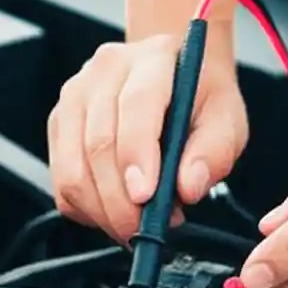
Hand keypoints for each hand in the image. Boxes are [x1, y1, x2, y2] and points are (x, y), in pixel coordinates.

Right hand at [48, 33, 247, 241]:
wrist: (174, 80)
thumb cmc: (200, 100)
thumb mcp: (227, 121)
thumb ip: (213, 153)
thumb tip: (187, 187)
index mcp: (154, 58)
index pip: (136, 105)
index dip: (137, 155)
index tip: (145, 197)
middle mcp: (106, 69)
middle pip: (99, 143)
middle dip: (120, 200)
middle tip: (145, 230)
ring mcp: (75, 94)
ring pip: (74, 167)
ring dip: (102, 210)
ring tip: (134, 224)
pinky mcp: (60, 124)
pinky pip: (62, 180)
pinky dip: (87, 208)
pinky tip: (114, 209)